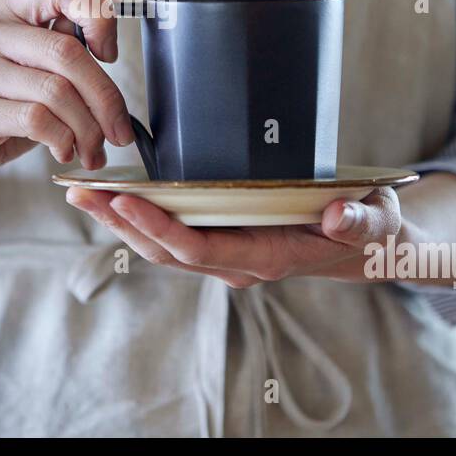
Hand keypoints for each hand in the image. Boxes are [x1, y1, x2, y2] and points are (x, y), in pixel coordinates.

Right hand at [0, 0, 133, 191]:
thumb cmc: (0, 103)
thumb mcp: (34, 66)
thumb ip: (67, 40)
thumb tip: (112, 8)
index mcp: (7, 8)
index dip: (98, 14)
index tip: (109, 54)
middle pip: (67, 52)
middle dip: (106, 97)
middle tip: (119, 130)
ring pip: (58, 92)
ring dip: (88, 129)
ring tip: (92, 149)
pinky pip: (38, 120)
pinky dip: (64, 140)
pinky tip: (63, 150)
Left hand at [65, 186, 403, 287]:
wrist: (370, 247)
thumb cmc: (371, 228)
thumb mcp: (376, 220)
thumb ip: (359, 221)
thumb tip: (335, 217)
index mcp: (267, 256)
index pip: (199, 248)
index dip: (158, 226)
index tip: (124, 200)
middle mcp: (239, 262)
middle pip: (166, 248)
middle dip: (121, 222)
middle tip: (80, 192)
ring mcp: (228, 255)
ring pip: (162, 246)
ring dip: (121, 221)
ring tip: (83, 193)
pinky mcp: (222, 242)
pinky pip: (173, 235)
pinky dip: (140, 217)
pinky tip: (115, 197)